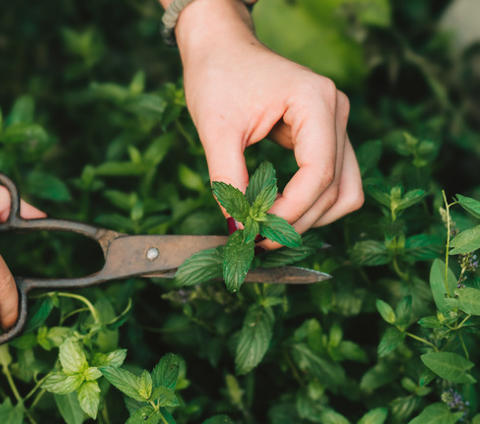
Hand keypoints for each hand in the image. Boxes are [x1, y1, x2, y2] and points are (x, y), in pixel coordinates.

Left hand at [176, 0, 363, 248]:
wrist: (220, 48)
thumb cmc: (217, 77)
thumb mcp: (216, 130)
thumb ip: (227, 179)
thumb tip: (237, 226)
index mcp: (315, 101)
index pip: (318, 173)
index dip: (291, 211)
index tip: (258, 233)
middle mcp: (336, 111)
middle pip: (336, 188)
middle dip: (299, 220)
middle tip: (258, 240)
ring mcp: (335, 123)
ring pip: (343, 190)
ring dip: (310, 217)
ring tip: (268, 231)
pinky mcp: (325, 134)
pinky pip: (331, 180)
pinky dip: (309, 203)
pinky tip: (277, 213)